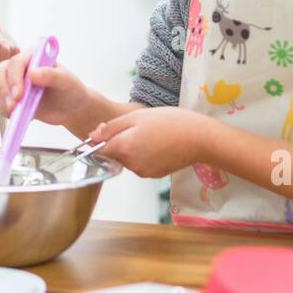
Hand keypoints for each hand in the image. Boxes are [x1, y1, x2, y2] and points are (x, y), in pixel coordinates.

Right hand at [0, 48, 89, 126]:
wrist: (71, 108)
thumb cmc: (70, 89)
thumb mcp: (66, 81)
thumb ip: (51, 75)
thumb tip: (32, 72)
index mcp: (33, 57)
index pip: (15, 63)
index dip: (14, 78)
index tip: (19, 94)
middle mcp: (20, 68)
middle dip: (4, 89)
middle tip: (14, 105)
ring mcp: (14, 83)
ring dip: (4, 102)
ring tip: (18, 112)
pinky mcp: (12, 98)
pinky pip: (0, 104)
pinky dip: (6, 111)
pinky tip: (20, 114)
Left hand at [87, 107, 207, 177]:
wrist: (200, 138)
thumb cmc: (170, 122)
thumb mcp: (137, 117)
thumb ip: (112, 128)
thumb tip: (92, 136)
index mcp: (124, 148)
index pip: (99, 150)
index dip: (100, 140)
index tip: (110, 130)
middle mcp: (131, 165)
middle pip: (114, 155)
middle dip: (121, 142)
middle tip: (139, 127)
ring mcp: (143, 172)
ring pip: (128, 160)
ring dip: (133, 148)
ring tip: (152, 134)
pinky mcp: (154, 175)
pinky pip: (140, 164)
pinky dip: (145, 155)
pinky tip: (159, 144)